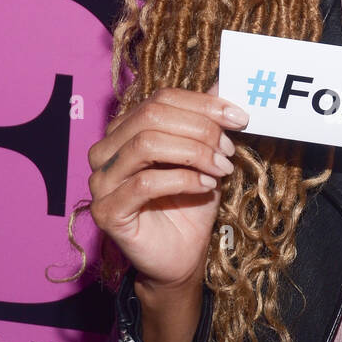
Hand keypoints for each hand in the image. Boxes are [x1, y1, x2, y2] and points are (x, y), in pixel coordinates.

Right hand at [87, 82, 248, 291]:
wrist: (182, 258)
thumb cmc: (190, 205)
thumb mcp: (205, 157)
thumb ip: (207, 122)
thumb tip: (225, 83)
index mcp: (125, 130)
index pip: (160, 99)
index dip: (203, 104)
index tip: (239, 117)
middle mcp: (106, 151)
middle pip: (152, 117)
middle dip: (200, 128)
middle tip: (229, 148)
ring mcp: (101, 181)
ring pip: (146, 144)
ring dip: (194, 153)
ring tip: (221, 167)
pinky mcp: (107, 211)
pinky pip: (145, 183)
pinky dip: (183, 179)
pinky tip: (206, 185)